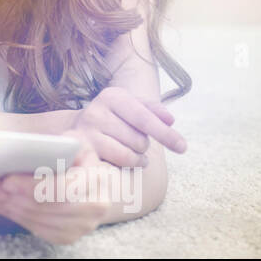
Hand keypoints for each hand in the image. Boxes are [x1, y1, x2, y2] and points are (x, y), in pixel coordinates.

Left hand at [0, 131, 109, 244]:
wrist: (86, 172)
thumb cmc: (70, 152)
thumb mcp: (65, 139)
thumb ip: (47, 145)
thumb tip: (11, 149)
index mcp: (96, 176)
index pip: (65, 188)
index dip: (33, 187)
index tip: (6, 181)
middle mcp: (96, 205)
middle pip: (48, 207)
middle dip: (12, 198)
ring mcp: (83, 225)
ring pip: (38, 220)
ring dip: (6, 206)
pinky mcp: (68, 235)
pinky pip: (36, 229)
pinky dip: (12, 214)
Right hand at [70, 86, 186, 167]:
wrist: (78, 128)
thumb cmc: (114, 119)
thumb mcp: (132, 107)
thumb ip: (153, 110)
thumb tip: (170, 120)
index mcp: (113, 96)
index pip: (144, 117)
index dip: (165, 134)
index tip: (182, 148)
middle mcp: (96, 111)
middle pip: (139, 139)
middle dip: (144, 145)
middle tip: (135, 141)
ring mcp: (87, 131)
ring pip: (129, 153)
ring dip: (137, 157)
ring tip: (131, 152)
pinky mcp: (82, 150)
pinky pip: (116, 163)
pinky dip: (128, 164)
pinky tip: (125, 161)